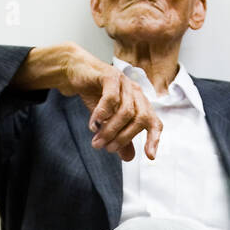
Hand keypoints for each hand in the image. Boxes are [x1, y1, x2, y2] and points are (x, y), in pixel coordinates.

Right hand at [58, 44, 161, 161]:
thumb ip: (120, 137)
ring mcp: (124, 83)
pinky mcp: (110, 76)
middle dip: (124, 138)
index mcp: (139, 103)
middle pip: (140, 119)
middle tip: (108, 149)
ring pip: (126, 111)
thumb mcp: (108, 120)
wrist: (75, 71)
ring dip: (111, 130)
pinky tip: (93, 124)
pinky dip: (103, 114)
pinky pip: (111, 98)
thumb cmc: (94, 94)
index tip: (149, 156)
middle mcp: (135, 92)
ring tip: (97, 141)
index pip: (154, 121)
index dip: (154, 139)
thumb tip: (129, 158)